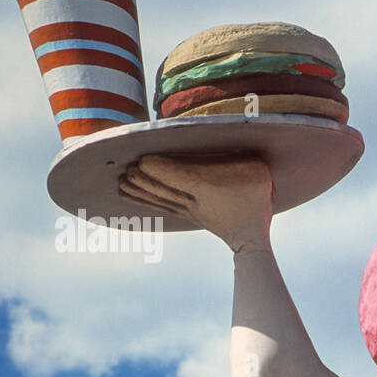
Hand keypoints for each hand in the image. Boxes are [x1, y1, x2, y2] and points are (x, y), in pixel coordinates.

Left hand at [118, 154, 274, 250]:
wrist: (253, 236)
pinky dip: (141, 199)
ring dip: (137, 189)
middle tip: (126, 168)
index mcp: (209, 187)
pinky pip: (159, 205)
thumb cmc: (257, 198)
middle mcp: (194, 200)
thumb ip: (240, 155)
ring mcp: (188, 210)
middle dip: (142, 178)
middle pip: (162, 188)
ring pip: (157, 198)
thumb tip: (224, 140)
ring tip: (120, 181)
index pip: (179, 176)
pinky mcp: (185, 215)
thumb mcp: (256, 170)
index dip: (158, 168)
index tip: (141, 159)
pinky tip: (126, 194)